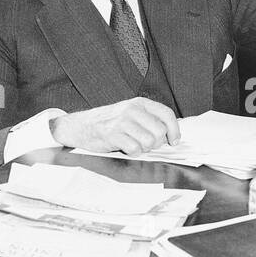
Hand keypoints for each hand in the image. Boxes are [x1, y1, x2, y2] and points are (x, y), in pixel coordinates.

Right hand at [49, 98, 180, 154]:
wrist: (81, 125)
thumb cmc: (109, 122)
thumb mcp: (130, 114)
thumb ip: (149, 120)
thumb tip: (171, 136)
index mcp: (139, 103)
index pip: (166, 114)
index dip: (174, 130)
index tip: (173, 141)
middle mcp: (132, 109)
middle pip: (160, 132)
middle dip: (156, 143)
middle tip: (146, 145)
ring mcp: (122, 121)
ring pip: (149, 142)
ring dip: (143, 149)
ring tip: (133, 145)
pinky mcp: (113, 134)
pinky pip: (134, 149)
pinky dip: (132, 153)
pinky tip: (125, 148)